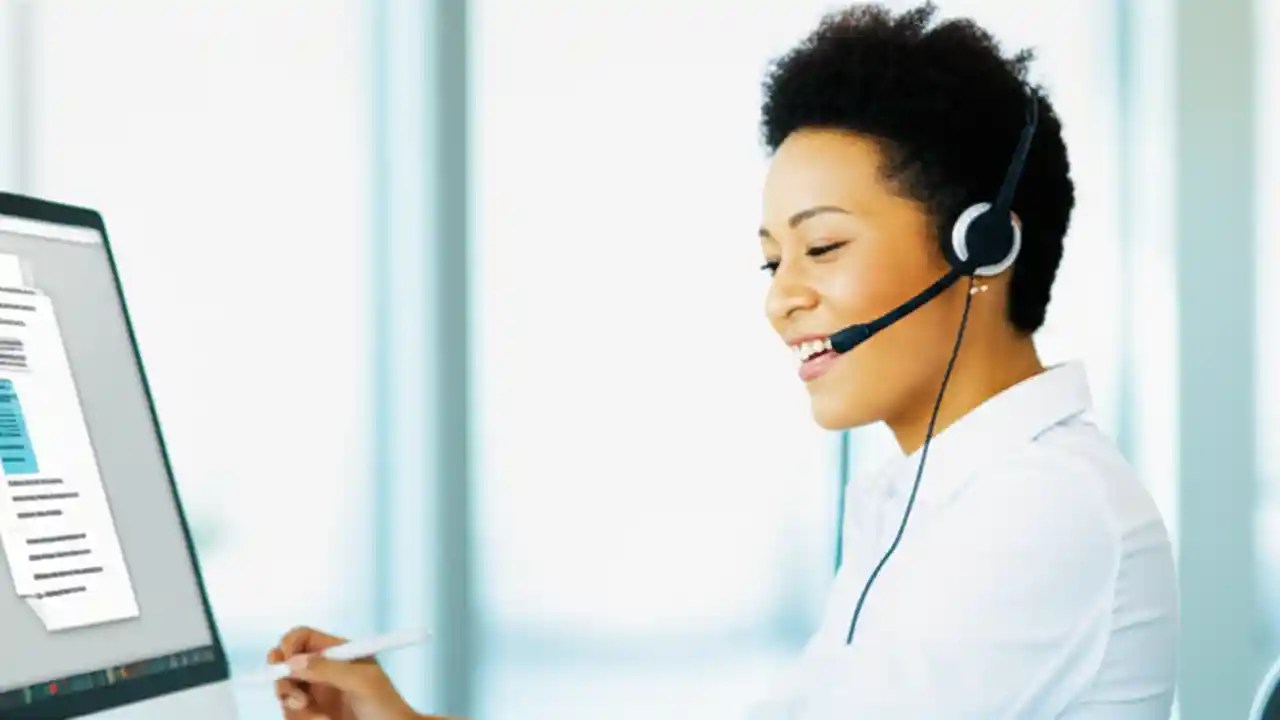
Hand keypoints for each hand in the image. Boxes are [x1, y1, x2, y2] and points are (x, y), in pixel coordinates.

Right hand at [268, 626, 418, 719]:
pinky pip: (292, 714)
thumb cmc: (386, 706)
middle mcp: (322, 670)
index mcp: (336, 653)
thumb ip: (328, 669)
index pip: (302, 637)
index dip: (288, 644)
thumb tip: (293, 661)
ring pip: (286, 693)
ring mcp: (315, 692)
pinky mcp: (312, 713)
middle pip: (285, 665)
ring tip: (321, 718)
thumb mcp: (361, 681)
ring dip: (296, 707)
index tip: (283, 660)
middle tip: (297, 699)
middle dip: (284, 680)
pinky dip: (303, 719)